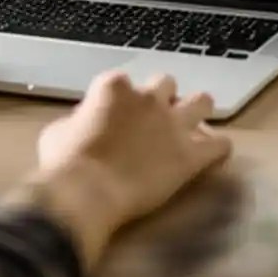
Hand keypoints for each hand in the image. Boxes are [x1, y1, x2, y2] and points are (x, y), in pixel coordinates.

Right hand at [28, 71, 231, 269]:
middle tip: (153, 119)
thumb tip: (85, 124)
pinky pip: (220, 145)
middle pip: (166, 84)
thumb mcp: (57, 132)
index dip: (117, 101)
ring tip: (191, 127)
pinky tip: (212, 157)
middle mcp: (149, 98)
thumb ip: (78, 120)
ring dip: (197, 112)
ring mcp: (174, 124)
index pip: (121, 83)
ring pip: (203, 101)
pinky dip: (217, 149)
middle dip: (162, 98)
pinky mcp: (191, 154)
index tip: (112, 118)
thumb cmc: (63, 164)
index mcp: (114, 88)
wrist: (85, 193)